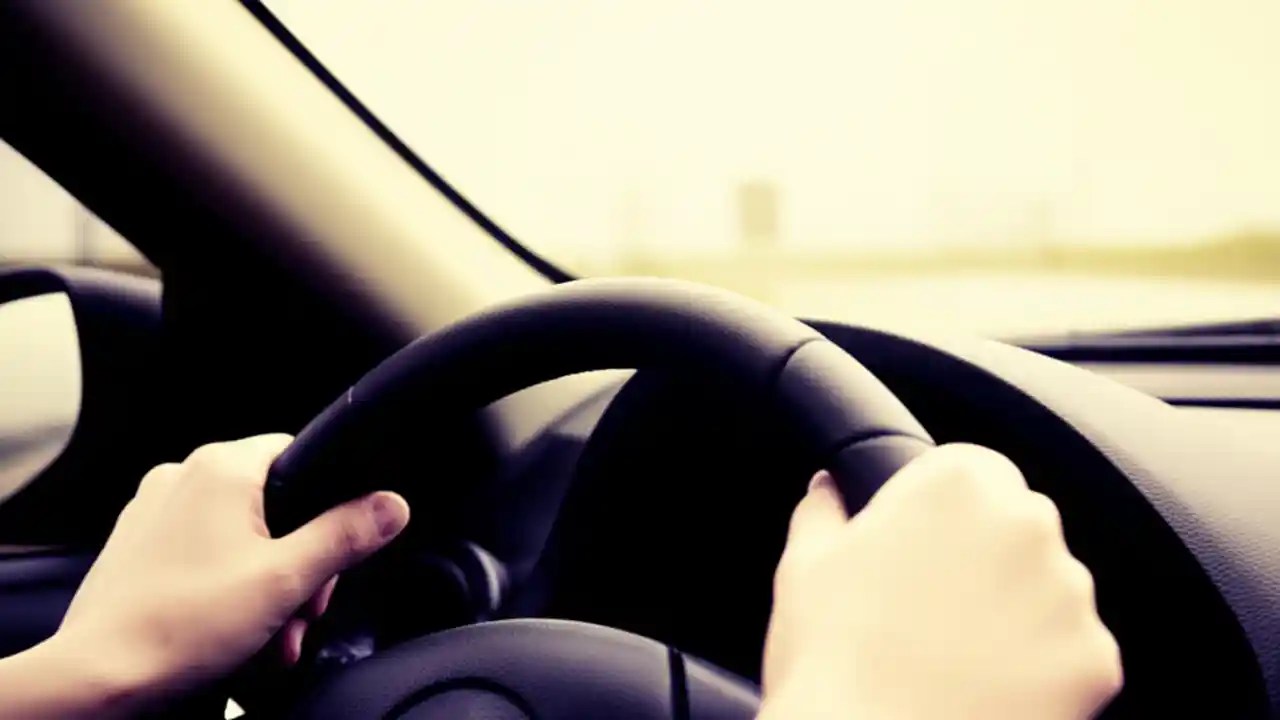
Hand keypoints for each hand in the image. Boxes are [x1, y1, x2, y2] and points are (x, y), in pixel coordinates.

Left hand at [48, 434, 409, 714]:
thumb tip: (391, 505)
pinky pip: (204, 556)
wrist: (99, 678)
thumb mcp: (288, 580)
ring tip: (266, 635)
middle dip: (297, 565)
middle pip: (275, 506)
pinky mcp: (138, 548)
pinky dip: (227, 590)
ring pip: (241, 537)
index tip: (331, 554)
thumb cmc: (181, 626)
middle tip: (299, 611)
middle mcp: (183, 477)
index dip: (328, 507)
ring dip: (267, 586)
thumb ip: (346, 536)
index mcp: (222, 468)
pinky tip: (233, 632)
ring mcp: (155, 512)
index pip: (301, 456)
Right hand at [760, 443, 1121, 719]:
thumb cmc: (830, 659)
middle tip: (932, 608)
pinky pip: (1075, 652)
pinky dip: (1044, 670)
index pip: (971, 470)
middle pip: (1018, 524)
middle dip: (986, 557)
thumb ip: (824, 512)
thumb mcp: (805, 568)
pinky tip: (987, 689)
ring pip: (1051, 589)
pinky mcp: (1097, 660)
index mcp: (957, 484)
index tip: (919, 550)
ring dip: (1019, 611)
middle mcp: (1027, 524)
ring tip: (956, 657)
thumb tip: (827, 490)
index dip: (941, 513)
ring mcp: (1070, 595)